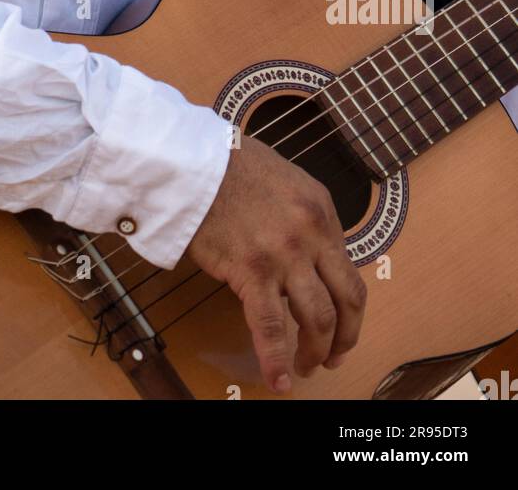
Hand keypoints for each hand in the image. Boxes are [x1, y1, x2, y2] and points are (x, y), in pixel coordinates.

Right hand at [184, 132, 366, 394]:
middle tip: (334, 356)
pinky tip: (279, 381)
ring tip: (306, 367)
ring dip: (315, 351)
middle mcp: (312, 234)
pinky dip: (277, 360)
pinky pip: (270, 327)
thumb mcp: (287, 182)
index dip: (349, 308)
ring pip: (316, 318)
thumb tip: (308, 258)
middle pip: (346, 300)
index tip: (342, 325)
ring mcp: (284, 255)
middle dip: (344, 337)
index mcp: (322, 211)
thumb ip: (304, 219)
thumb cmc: (231, 166)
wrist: (194, 163)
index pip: (348, 270)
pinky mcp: (252, 271)